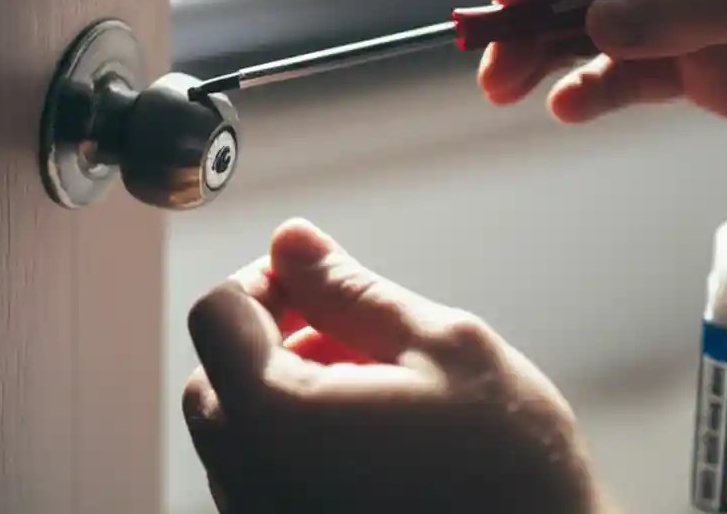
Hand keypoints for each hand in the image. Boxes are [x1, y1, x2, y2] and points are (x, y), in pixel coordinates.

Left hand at [183, 219, 606, 512]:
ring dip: (286, 396)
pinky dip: (296, 451)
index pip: (216, 316)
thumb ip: (352, 290)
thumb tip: (290, 239)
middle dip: (273, 340)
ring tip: (380, 398)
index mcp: (276, 422)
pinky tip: (374, 450)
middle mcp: (250, 487)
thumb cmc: (512, 468)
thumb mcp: (445, 348)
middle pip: (213, 380)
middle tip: (360, 340)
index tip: (323, 284)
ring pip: (236, 437)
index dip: (265, 281)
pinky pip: (261, 487)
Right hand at [482, 0, 726, 188]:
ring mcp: (694, 14)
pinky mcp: (698, 69)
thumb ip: (699, 9)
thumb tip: (597, 23)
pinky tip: (569, 110)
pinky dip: (592, 91)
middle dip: (535, 11)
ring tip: (506, 92)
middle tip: (490, 58)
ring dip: (548, 56)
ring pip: (598, 27)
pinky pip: (626, 75)